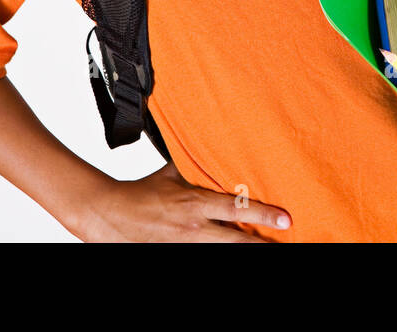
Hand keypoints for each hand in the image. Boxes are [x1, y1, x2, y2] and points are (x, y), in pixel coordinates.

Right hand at [74, 161, 292, 241]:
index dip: (264, 214)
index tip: (286, 219)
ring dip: (244, 248)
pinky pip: (203, 254)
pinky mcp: (178, 253)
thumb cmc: (142, 193)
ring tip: (266, 247)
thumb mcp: (172, 173)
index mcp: (195, 203)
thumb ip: (195, 164)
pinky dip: (219, 252)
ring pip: (222, 251)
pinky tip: (232, 248)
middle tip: (285, 242)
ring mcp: (186, 244)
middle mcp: (194, 227)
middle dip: (261, 243)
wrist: (110, 215)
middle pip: (236, 240)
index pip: (236, 208)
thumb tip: (212, 144)